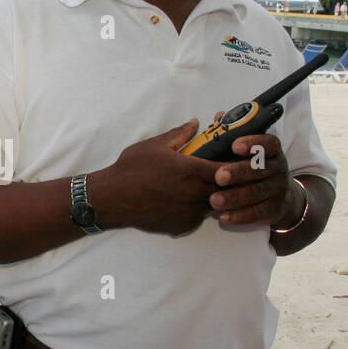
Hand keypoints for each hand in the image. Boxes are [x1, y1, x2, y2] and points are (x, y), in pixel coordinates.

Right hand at [90, 119, 220, 236]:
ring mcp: (190, 212)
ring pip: (214, 204)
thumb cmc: (131, 169)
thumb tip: (195, 123)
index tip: (233, 160)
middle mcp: (195, 193)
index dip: (234, 165)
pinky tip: (184, 201)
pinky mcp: (183, 226)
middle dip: (227, 182)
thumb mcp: (155, 145)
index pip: (228, 169)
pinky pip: (199, 217)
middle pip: (228, 190)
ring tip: (200, 186)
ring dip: (213, 195)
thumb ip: (180, 134)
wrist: (113, 198)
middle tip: (219, 174)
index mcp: (192, 170)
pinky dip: (197, 209)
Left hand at [208, 133, 298, 226]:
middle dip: (237, 173)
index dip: (252, 143)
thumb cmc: (255, 167)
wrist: (283, 197)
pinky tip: (224, 217)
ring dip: (234, 197)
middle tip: (218, 176)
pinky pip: (257, 213)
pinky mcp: (274, 209)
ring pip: (256, 193)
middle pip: (258, 169)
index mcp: (271, 150)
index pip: (267, 143)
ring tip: (214, 200)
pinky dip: (240, 216)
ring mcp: (278, 189)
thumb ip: (233, 134)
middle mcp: (278, 168)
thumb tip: (218, 116)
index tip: (235, 145)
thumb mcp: (249, 150)